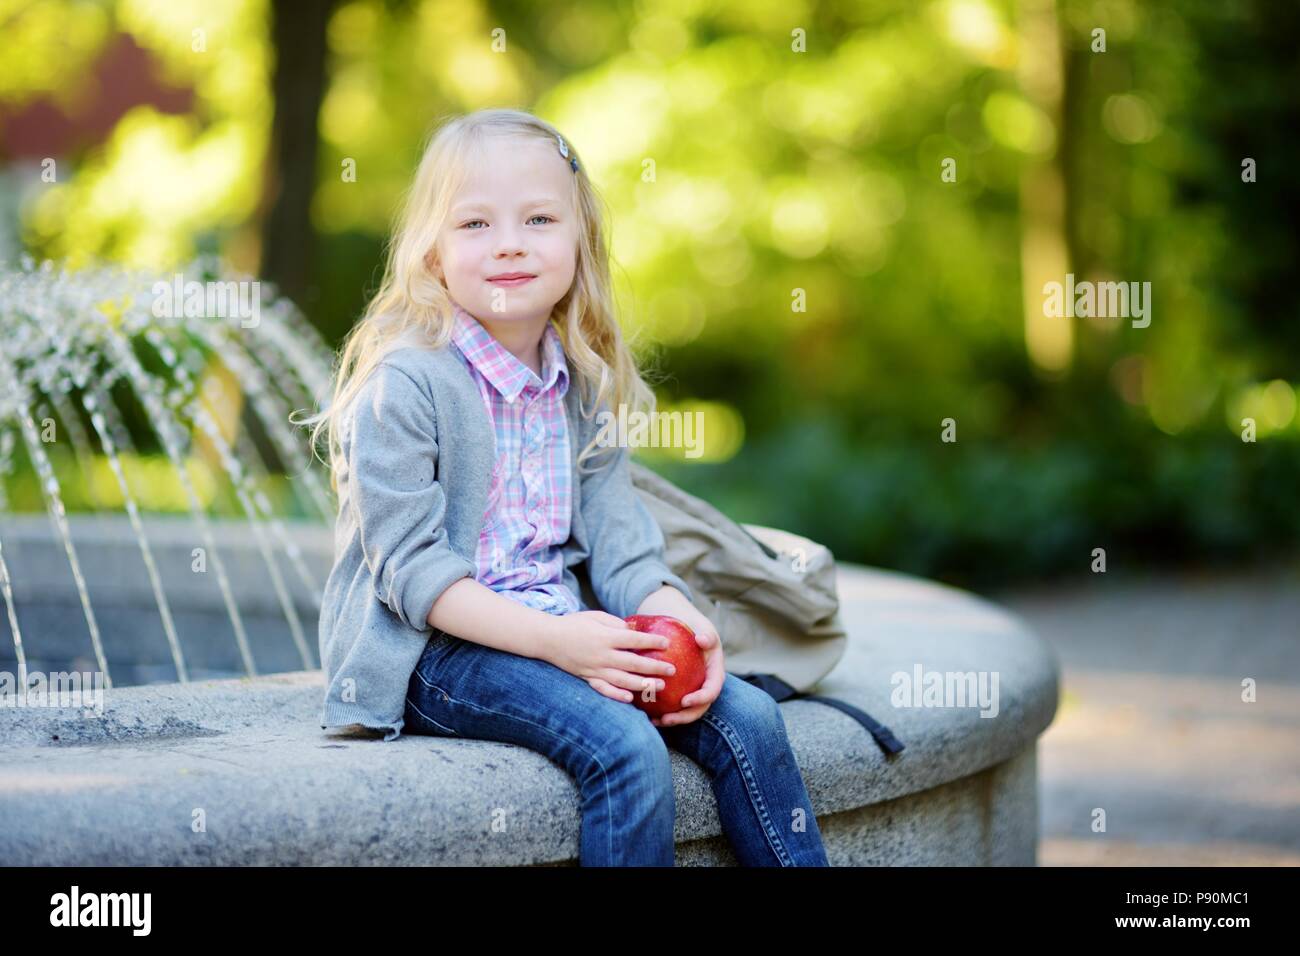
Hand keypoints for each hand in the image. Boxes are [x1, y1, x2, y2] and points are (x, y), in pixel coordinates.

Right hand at [541, 610, 677, 704]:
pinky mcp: (587, 678)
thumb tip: (634, 631)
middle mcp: (602, 655)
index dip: (652, 642)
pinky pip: (603, 689)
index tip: (667, 644)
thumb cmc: (574, 624)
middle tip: (672, 670)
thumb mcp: (596, 616)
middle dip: (654, 667)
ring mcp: (594, 669)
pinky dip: (617, 695)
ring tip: (659, 687)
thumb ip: (616, 624)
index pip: (634, 640)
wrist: (548, 639)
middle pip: (633, 663)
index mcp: (605, 636)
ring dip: (642, 685)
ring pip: (622, 680)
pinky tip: (631, 699)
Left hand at [649, 611, 724, 728]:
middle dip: (685, 716)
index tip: (684, 701)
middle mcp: (706, 684)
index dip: (701, 698)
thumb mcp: (702, 626)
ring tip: (656, 721)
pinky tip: (648, 715)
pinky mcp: (681, 691)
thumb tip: (702, 640)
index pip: (712, 690)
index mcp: (715, 673)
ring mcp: (694, 689)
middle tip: (667, 718)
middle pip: (700, 707)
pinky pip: (674, 705)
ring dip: (673, 719)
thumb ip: (706, 634)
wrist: (682, 626)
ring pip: (686, 710)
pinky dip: (663, 712)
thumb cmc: (693, 626)